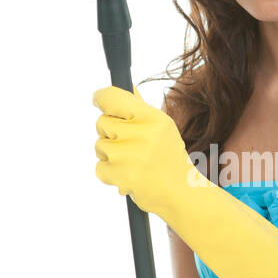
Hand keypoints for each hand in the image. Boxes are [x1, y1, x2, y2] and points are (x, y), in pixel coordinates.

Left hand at [93, 83, 205, 216]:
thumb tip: (126, 85)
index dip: (102, 97)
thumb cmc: (169, 156)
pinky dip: (110, 172)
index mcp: (151, 118)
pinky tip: (128, 174)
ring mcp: (126, 155)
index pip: (113, 98)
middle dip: (111, 132)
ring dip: (110, 153)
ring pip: (99, 144)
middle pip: (102, 122)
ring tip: (132, 161)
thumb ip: (140, 106)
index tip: (98, 99)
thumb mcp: (161, 127)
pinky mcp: (117, 174)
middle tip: (129, 143)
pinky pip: (99, 166)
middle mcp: (139, 134)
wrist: (178, 192)